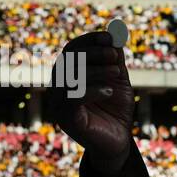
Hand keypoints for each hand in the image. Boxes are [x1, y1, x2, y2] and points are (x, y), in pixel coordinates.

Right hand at [46, 32, 134, 173]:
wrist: (117, 142)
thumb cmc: (115, 109)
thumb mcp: (117, 80)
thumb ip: (114, 59)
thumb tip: (115, 33)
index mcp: (68, 74)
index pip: (72, 50)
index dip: (89, 40)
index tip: (110, 38)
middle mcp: (58, 87)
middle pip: (69, 60)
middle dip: (94, 53)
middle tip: (115, 56)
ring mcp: (59, 104)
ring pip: (71, 78)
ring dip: (97, 71)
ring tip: (117, 73)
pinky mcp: (66, 119)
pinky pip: (74, 98)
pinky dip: (93, 90)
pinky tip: (110, 92)